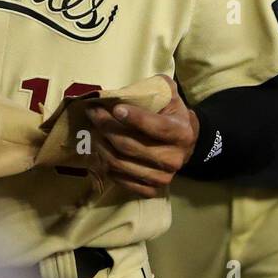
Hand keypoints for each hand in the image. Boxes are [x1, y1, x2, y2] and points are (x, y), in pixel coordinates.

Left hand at [84, 76, 197, 197]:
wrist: (185, 143)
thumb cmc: (171, 114)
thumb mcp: (169, 94)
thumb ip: (153, 87)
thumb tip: (122, 92)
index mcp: (181, 132)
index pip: (156, 127)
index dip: (135, 118)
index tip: (114, 108)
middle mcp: (174, 158)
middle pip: (130, 145)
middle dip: (106, 127)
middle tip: (92, 113)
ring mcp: (163, 177)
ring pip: (120, 163)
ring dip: (100, 145)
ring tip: (92, 130)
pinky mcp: (151, 190)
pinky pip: (120, 179)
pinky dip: (105, 164)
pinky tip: (100, 150)